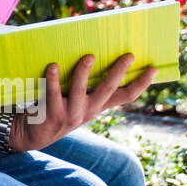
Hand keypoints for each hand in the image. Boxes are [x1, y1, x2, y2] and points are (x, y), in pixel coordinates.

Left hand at [12, 53, 156, 152]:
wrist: (34, 134)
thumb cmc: (56, 107)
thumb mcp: (76, 100)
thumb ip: (85, 84)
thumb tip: (92, 51)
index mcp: (97, 106)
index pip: (125, 96)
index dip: (141, 84)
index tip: (153, 68)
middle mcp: (88, 111)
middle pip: (108, 90)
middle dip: (119, 72)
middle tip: (129, 55)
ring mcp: (71, 114)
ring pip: (80, 90)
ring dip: (84, 72)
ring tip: (89, 56)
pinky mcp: (53, 115)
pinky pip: (53, 93)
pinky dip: (53, 78)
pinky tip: (53, 65)